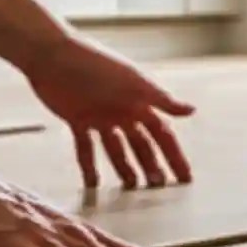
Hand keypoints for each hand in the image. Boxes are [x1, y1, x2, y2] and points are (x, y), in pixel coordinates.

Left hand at [24, 38, 194, 189]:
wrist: (54, 57)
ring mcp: (100, 117)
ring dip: (125, 168)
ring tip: (131, 189)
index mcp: (139, 102)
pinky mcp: (77, 119)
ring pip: (117, 148)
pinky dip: (89, 165)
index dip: (174, 156)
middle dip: (151, 166)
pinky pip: (86, 147)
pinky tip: (93, 183)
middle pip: (141, 145)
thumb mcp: (134, 83)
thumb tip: (192, 110)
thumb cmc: (97, 65)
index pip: (162, 134)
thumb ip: (162, 100)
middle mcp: (122, 111)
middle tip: (158, 189)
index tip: (184, 178)